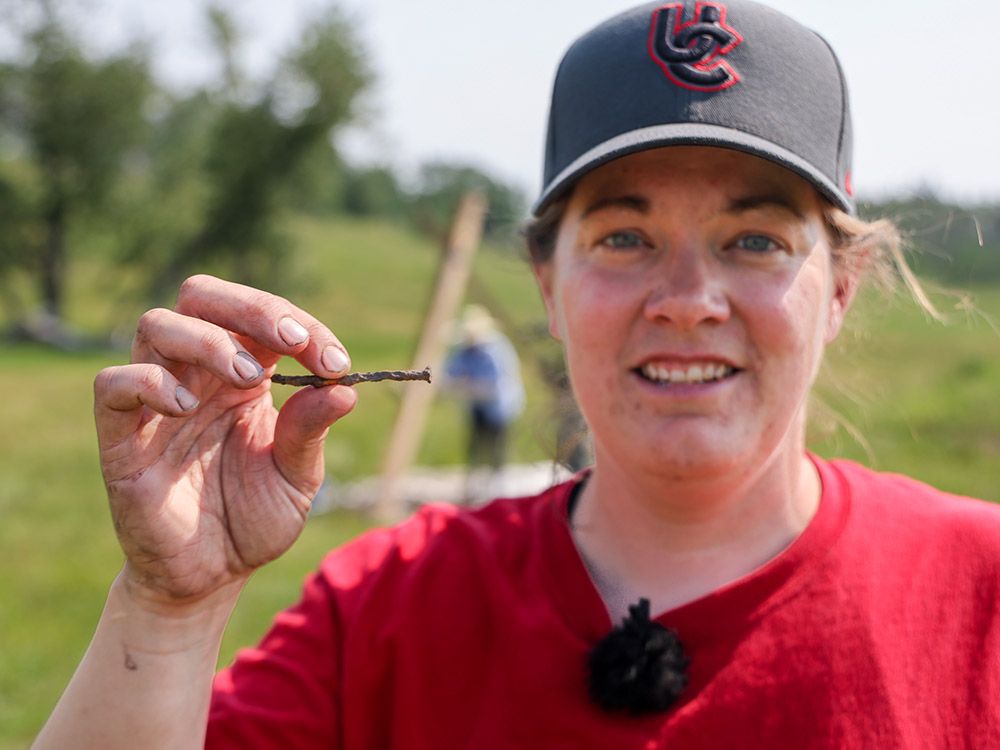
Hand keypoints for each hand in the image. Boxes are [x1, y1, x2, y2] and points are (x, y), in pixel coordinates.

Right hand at [93, 275, 356, 608]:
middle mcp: (197, 376)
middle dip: (252, 307)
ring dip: (209, 339)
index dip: (301, 325)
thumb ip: (311, 431)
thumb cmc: (254, 519)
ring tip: (250, 382)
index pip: (262, 318)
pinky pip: (113, 385)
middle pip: (202, 296)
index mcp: (244, 375)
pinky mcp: (122, 439)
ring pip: (157, 324)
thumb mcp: (297, 477)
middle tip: (293, 342)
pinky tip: (186, 409)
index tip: (336, 363)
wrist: (211, 577)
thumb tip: (346, 390)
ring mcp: (157, 402)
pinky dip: (149, 383)